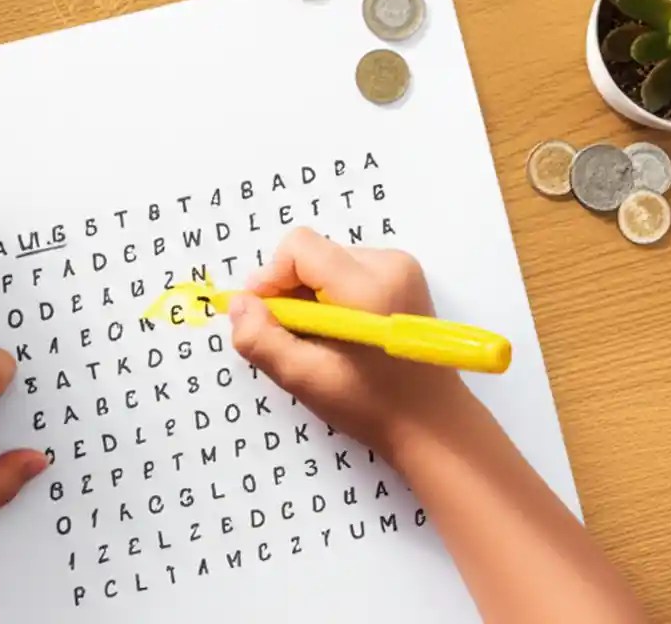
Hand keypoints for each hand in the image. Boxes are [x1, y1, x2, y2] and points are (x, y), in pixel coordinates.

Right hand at [228, 228, 475, 457]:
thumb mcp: (306, 379)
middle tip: (295, 338)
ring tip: (321, 341)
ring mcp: (400, 268)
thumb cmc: (373, 406)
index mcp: (368, 285)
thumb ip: (261, 339)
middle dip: (291, 291)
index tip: (265, 315)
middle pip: (312, 254)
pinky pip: (346, 272)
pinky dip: (330, 298)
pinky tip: (340, 335)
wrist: (433, 424)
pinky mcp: (403, 278)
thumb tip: (238, 303)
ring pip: (326, 263)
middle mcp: (389, 263)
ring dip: (310, 297)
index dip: (271, 277)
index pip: (299, 247)